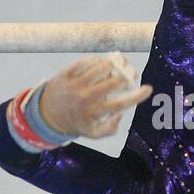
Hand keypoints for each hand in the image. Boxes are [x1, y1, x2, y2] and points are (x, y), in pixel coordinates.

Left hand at [36, 54, 151, 138]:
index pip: (121, 103)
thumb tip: (121, 114)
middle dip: (128, 74)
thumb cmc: (75, 122)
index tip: (148, 89)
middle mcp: (86, 98)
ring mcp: (75, 85)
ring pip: (101, 67)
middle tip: (132, 72)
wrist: (45, 114)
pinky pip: (86, 62)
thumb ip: (110, 128)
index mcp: (95, 112)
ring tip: (119, 64)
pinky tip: (102, 61)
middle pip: (114, 81)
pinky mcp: (66, 74)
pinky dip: (97, 60)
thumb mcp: (92, 133)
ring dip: (114, 64)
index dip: (138, 95)